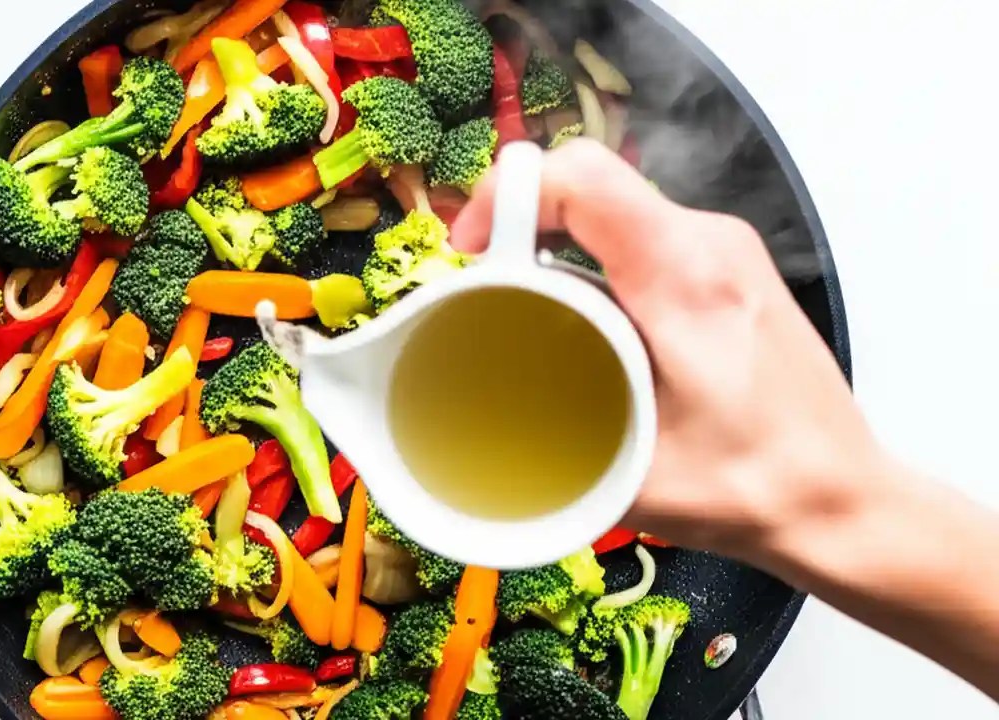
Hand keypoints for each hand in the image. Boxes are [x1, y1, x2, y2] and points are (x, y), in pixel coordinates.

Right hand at [451, 139, 878, 554]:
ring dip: (558, 243)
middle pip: (591, 181)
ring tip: (530, 314)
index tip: (473, 253)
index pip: (579, 175)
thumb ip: (542, 434)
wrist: (844, 500)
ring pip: (614, 206)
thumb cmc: (752, 486)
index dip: (506, 195)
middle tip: (488, 291)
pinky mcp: (729, 267)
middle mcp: (709, 241)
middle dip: (522, 223)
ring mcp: (725, 248)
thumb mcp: (628, 469)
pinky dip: (595, 259)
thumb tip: (465, 417)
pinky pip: (642, 232)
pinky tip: (585, 322)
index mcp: (684, 275)